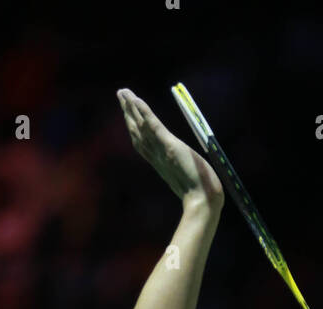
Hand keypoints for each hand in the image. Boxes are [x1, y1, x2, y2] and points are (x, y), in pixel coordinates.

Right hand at [117, 89, 223, 209]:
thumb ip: (184, 176)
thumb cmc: (200, 196)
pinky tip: (136, 100)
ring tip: (123, 92)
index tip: (128, 113)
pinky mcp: (171, 147)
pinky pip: (154, 126)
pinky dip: (144, 112)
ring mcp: (162, 151)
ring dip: (132, 107)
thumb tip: (188, 176)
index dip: (134, 126)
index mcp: (161, 164)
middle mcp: (157, 157)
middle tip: (120, 94)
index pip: (143, 142)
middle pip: (138, 131)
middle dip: (128, 113)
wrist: (202, 202)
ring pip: (142, 126)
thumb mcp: (188, 183)